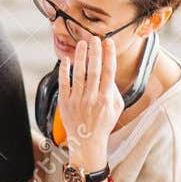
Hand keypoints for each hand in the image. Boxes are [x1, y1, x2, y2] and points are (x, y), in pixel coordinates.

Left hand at [57, 34, 123, 169]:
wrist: (87, 143)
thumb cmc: (103, 124)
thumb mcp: (116, 108)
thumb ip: (114, 90)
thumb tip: (109, 72)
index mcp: (106, 99)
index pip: (108, 72)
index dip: (109, 55)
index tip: (109, 42)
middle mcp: (92, 99)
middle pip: (94, 70)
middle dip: (95, 52)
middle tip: (95, 38)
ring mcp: (77, 101)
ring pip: (79, 74)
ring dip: (80, 57)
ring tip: (82, 43)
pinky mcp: (65, 103)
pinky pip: (64, 83)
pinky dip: (64, 71)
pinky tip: (66, 59)